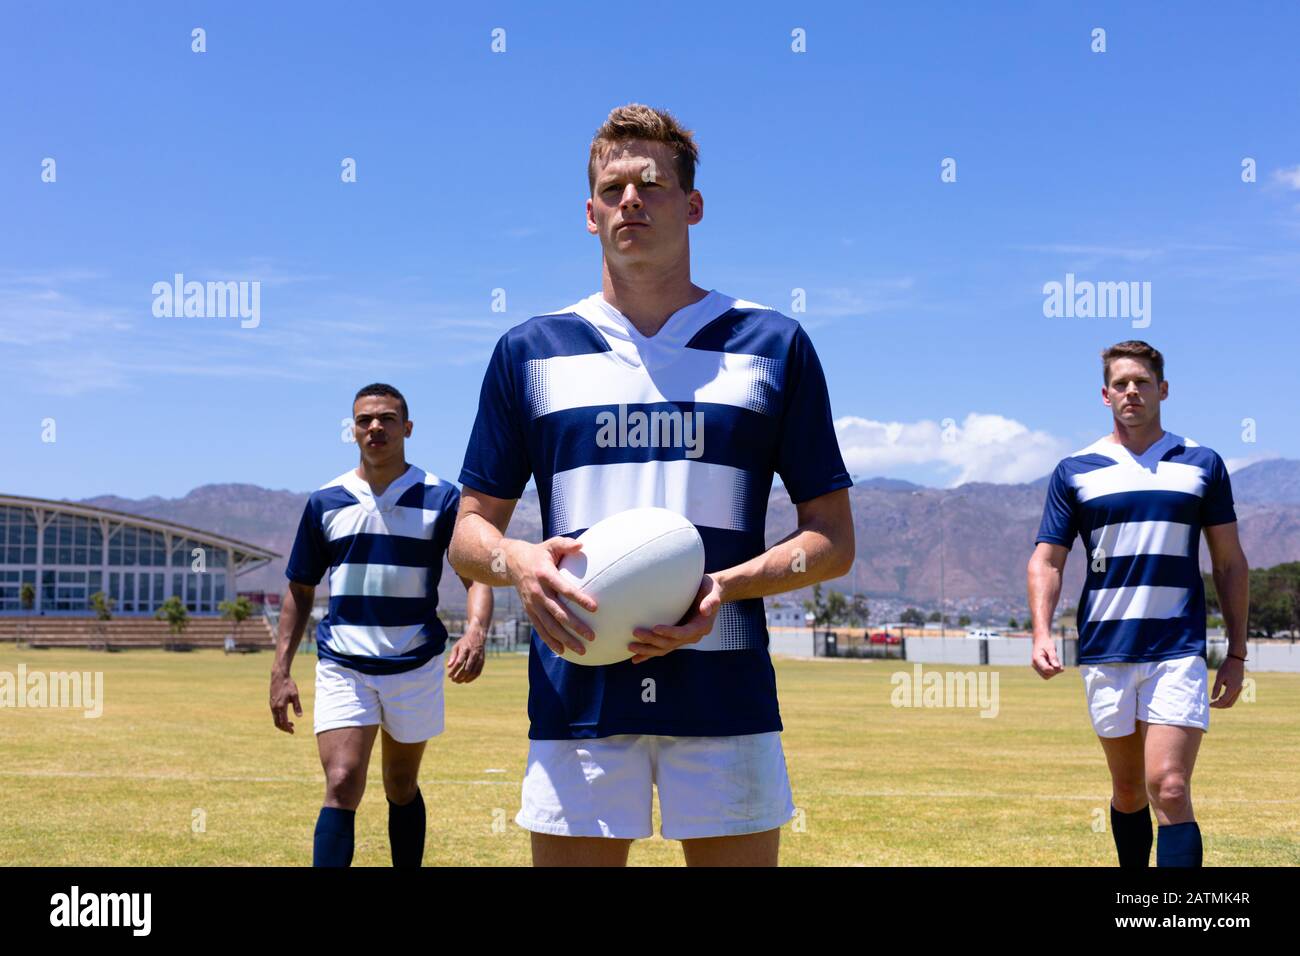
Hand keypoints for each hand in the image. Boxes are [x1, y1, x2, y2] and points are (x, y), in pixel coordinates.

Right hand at [270, 669, 302, 733]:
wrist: (279, 676)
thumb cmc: (288, 685)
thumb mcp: (295, 695)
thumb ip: (297, 706)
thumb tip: (299, 716)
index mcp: (280, 706)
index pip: (283, 722)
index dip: (287, 728)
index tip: (292, 732)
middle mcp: (274, 707)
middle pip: (277, 723)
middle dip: (284, 728)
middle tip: (292, 730)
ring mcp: (272, 705)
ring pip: (275, 719)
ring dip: (282, 723)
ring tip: (290, 723)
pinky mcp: (271, 702)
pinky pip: (274, 714)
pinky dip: (279, 718)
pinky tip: (285, 716)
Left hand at [447, 630, 485, 682]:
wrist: (477, 636)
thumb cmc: (464, 642)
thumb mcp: (456, 646)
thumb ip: (452, 656)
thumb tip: (449, 666)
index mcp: (465, 649)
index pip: (459, 663)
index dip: (454, 670)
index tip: (449, 675)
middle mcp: (473, 654)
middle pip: (466, 669)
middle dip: (459, 676)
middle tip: (453, 680)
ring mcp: (479, 658)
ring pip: (473, 672)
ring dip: (465, 678)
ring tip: (458, 681)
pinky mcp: (482, 661)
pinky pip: (478, 672)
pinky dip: (472, 678)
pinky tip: (466, 680)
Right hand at [507, 537, 597, 656]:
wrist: (510, 563)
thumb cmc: (538, 553)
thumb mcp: (551, 545)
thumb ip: (566, 545)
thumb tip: (582, 545)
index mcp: (545, 575)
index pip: (564, 589)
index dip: (579, 599)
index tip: (594, 608)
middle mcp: (538, 592)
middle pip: (558, 613)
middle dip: (575, 626)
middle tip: (592, 635)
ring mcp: (532, 604)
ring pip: (550, 626)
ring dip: (565, 639)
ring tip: (582, 649)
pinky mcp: (529, 611)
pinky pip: (540, 629)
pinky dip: (551, 641)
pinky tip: (563, 651)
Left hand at [629, 574, 721, 663]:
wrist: (711, 594)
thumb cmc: (710, 590)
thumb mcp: (713, 592)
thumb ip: (711, 601)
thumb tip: (706, 610)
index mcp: (701, 627)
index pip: (684, 633)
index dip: (670, 632)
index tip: (655, 628)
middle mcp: (692, 635)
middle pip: (670, 643)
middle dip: (653, 640)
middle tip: (636, 632)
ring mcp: (683, 638)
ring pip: (664, 648)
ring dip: (648, 650)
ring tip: (631, 647)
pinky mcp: (676, 636)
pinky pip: (662, 647)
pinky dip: (649, 653)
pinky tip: (636, 658)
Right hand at [1031, 637, 1063, 678]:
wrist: (1040, 640)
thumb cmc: (1046, 643)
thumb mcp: (1051, 648)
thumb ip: (1053, 657)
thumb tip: (1057, 667)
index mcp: (1036, 659)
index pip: (1046, 669)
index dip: (1055, 669)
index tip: (1061, 665)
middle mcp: (1034, 664)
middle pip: (1046, 675)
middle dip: (1054, 671)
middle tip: (1059, 664)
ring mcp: (1036, 667)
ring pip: (1047, 676)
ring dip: (1054, 671)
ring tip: (1055, 661)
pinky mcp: (1039, 668)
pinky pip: (1047, 673)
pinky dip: (1052, 670)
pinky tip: (1053, 662)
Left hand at [1210, 655, 1244, 707]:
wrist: (1236, 660)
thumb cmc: (1226, 667)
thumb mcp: (1219, 677)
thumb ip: (1216, 688)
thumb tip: (1213, 698)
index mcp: (1233, 688)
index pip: (1224, 701)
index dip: (1216, 704)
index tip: (1209, 705)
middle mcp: (1238, 690)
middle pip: (1229, 704)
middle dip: (1220, 706)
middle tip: (1211, 705)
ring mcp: (1240, 688)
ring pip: (1232, 701)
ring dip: (1223, 703)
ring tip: (1214, 702)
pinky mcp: (1239, 686)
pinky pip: (1233, 696)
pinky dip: (1227, 699)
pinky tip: (1220, 696)